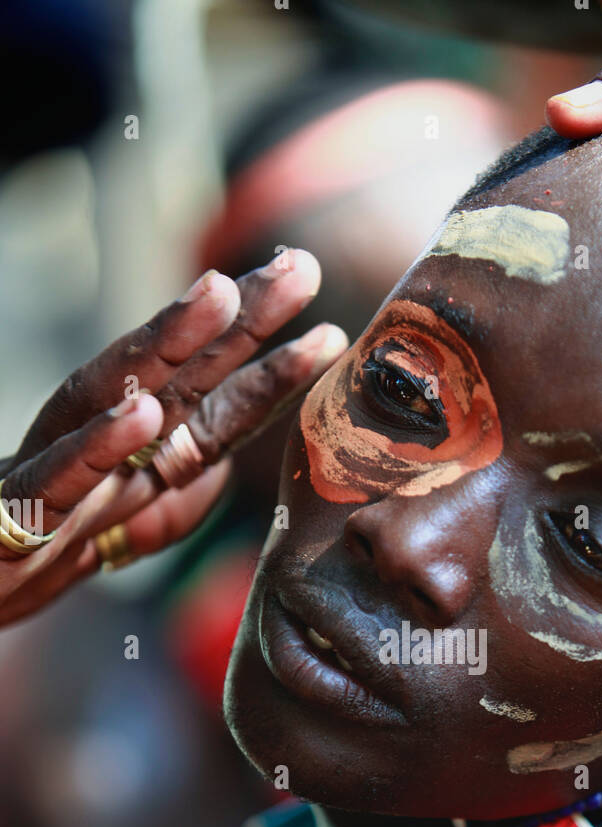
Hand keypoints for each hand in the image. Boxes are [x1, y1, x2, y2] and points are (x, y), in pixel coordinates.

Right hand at [0, 250, 347, 626]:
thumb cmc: (50, 546)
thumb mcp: (129, 528)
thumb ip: (180, 496)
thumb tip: (224, 466)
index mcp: (143, 452)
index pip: (217, 405)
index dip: (273, 370)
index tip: (332, 332)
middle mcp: (106, 443)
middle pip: (178, 374)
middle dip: (240, 321)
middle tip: (298, 268)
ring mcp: (61, 465)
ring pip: (116, 394)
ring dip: (168, 343)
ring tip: (220, 294)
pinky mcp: (21, 506)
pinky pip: (64, 473)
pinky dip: (100, 443)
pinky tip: (142, 412)